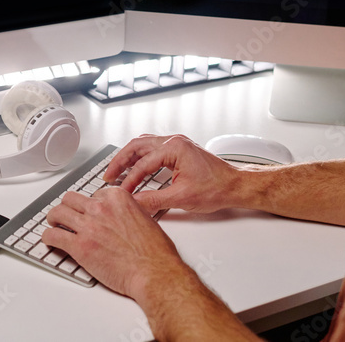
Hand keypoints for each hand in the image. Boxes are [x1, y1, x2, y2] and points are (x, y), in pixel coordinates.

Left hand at [41, 187, 187, 300]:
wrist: (154, 272)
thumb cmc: (155, 252)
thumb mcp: (145, 218)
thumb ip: (127, 212)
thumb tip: (119, 217)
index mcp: (117, 198)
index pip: (92, 194)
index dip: (88, 205)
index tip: (86, 211)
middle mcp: (100, 207)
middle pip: (71, 199)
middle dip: (67, 207)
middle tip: (65, 214)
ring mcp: (88, 225)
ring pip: (58, 213)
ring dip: (53, 218)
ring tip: (54, 224)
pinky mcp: (79, 246)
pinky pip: (54, 236)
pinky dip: (48, 237)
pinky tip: (50, 240)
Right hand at [104, 134, 245, 214]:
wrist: (236, 186)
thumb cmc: (217, 188)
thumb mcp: (182, 197)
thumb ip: (154, 200)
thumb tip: (135, 203)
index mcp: (174, 148)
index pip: (143, 163)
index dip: (129, 179)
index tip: (121, 191)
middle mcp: (174, 141)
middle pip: (137, 145)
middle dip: (121, 160)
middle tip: (108, 175)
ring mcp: (177, 144)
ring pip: (144, 144)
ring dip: (129, 157)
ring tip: (117, 170)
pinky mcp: (179, 150)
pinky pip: (153, 149)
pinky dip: (141, 158)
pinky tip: (135, 168)